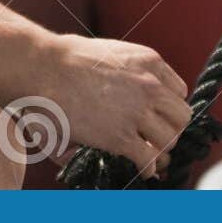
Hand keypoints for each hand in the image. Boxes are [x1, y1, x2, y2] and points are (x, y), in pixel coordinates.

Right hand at [34, 34, 190, 180]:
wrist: (41, 67)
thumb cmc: (64, 59)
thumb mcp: (109, 53)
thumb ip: (128, 72)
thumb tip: (131, 93)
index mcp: (149, 61)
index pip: (179, 92)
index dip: (167, 108)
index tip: (157, 117)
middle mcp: (150, 85)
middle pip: (181, 118)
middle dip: (170, 130)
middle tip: (155, 139)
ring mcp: (137, 111)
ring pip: (170, 140)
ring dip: (161, 151)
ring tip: (149, 157)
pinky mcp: (121, 136)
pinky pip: (150, 159)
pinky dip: (148, 168)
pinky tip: (140, 169)